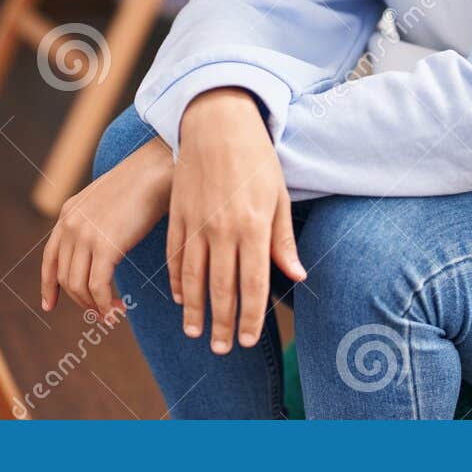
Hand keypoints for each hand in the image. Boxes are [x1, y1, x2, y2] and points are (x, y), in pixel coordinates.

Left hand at [41, 135, 172, 321]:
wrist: (154, 172)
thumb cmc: (140, 187)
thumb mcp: (105, 203)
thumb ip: (94, 223)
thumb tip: (98, 250)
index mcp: (68, 214)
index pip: (50, 258)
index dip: (48, 285)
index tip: (50, 305)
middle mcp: (70, 225)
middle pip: (65, 277)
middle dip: (81, 301)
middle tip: (101, 313)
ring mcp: (84, 236)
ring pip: (79, 286)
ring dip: (95, 306)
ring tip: (112, 314)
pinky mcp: (103, 246)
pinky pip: (98, 287)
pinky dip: (105, 305)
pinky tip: (118, 310)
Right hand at [167, 88, 305, 353]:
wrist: (217, 121)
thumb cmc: (256, 158)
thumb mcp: (279, 196)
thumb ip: (283, 240)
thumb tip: (297, 276)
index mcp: (253, 227)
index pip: (252, 286)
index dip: (248, 318)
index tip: (245, 340)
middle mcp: (222, 229)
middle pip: (221, 289)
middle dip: (221, 324)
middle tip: (221, 350)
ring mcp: (196, 222)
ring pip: (193, 277)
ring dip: (194, 309)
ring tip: (195, 333)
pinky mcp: (177, 213)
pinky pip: (175, 255)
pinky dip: (177, 280)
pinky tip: (180, 297)